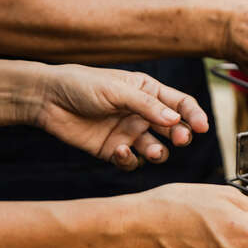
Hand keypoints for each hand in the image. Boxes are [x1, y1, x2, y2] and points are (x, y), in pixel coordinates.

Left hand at [32, 65, 209, 170]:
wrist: (45, 99)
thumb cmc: (80, 85)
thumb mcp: (117, 90)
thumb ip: (147, 106)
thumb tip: (176, 120)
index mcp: (148, 92)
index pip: (181, 104)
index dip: (194, 115)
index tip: (202, 127)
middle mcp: (142, 114)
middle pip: (174, 129)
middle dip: (180, 136)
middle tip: (180, 139)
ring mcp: (129, 133)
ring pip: (156, 149)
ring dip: (158, 152)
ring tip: (152, 151)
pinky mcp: (113, 151)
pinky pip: (131, 162)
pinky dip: (129, 161)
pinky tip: (120, 152)